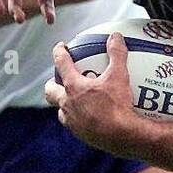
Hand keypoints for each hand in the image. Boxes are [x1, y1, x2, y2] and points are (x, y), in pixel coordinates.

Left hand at [44, 34, 144, 156]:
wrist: (122, 136)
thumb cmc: (118, 106)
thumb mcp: (120, 76)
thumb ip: (117, 54)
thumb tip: (115, 36)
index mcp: (74, 87)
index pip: (61, 64)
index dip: (59, 53)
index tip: (60, 47)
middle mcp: (68, 104)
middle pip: (50, 92)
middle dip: (51, 84)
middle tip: (58, 80)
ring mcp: (72, 121)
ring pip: (61, 111)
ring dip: (64, 104)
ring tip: (73, 101)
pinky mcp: (81, 135)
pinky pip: (75, 124)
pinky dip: (78, 118)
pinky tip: (90, 117)